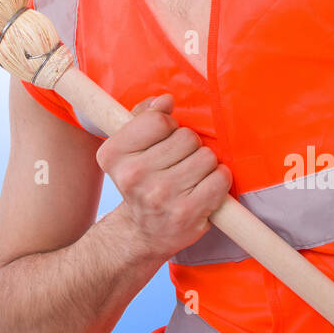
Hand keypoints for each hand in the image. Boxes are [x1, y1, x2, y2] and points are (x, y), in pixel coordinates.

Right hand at [96, 93, 232, 261]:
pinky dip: (218, 179)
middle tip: (178, 163)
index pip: (158, 120)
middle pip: (186, 137)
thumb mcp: (130, 147)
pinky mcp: (187, 213)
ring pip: (206, 156)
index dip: (168, 126)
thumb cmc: (142, 181)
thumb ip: (144, 116)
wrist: (143, 232)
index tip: (164, 139)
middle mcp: (133, 176)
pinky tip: (204, 187)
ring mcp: (161, 196)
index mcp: (113, 155)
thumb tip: (166, 101)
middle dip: (188, 146)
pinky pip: (219, 178)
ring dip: (204, 163)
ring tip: (191, 176)